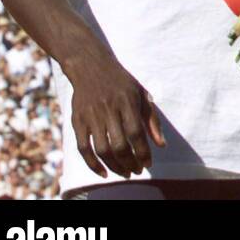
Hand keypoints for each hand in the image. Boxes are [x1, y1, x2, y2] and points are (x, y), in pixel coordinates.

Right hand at [60, 39, 165, 178]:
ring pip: (102, 149)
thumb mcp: (141, 94)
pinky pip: (83, 148)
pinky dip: (93, 164)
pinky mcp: (77, 121)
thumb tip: (162, 145)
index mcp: (127, 101)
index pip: (136, 132)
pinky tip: (104, 172)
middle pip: (119, 144)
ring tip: (124, 172)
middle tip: (136, 171)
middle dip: (130, 162)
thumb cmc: (121, 82)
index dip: (142, 151)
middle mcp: (108, 109)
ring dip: (114, 166)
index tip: (148, 163)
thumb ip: (152, 120)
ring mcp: (91, 116)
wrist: (91, 67)